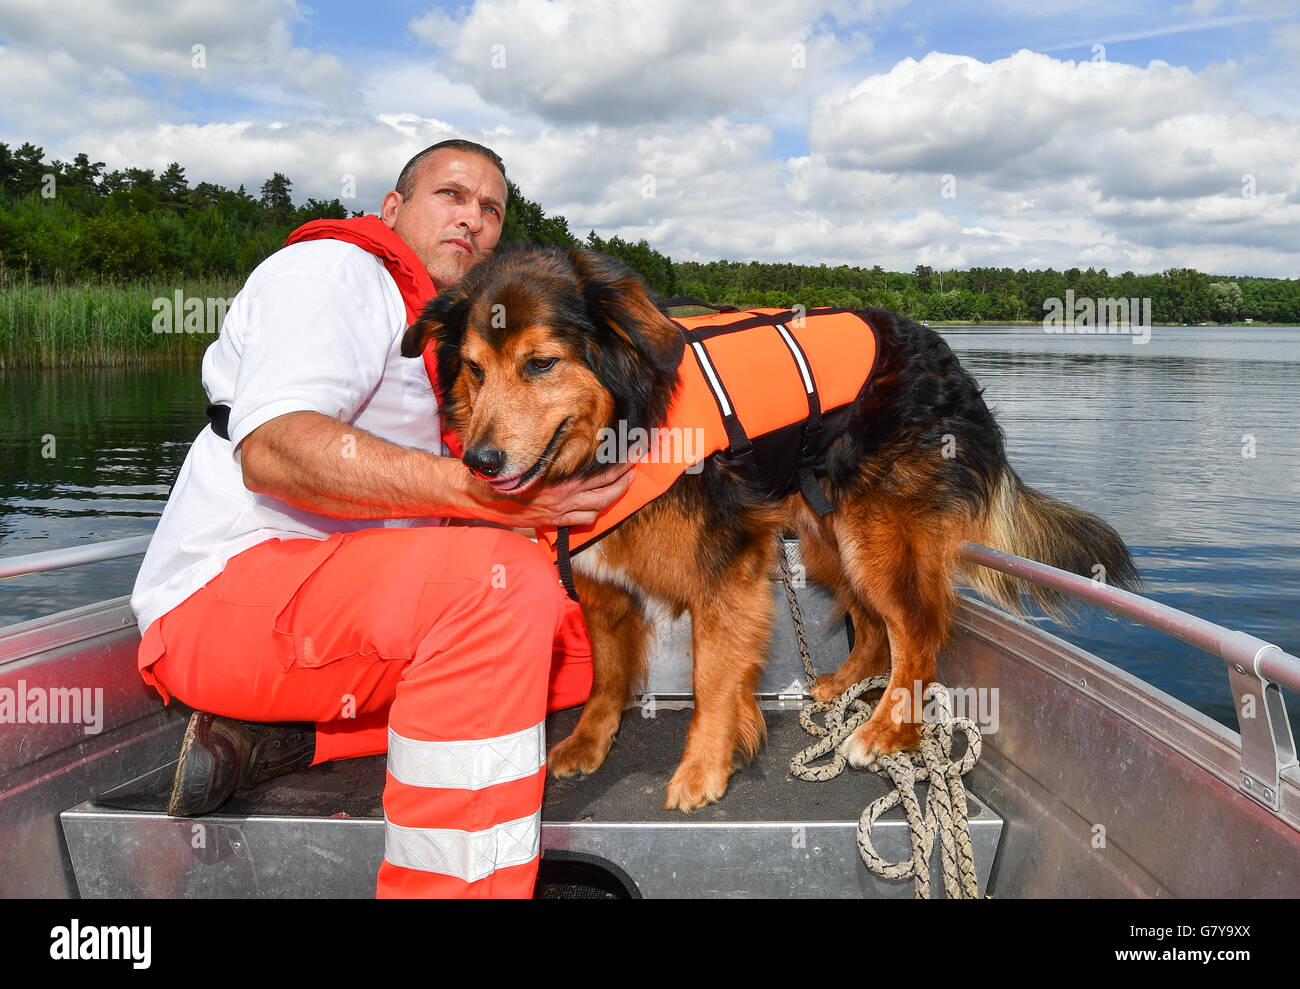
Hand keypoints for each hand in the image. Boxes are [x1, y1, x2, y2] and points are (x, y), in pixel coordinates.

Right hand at [467, 459, 636, 529]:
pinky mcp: (553, 522)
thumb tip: (572, 444)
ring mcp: (561, 512)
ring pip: (598, 507)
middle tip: (635, 469)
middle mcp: (565, 498)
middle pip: (606, 492)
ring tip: (624, 485)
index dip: (621, 465)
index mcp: (563, 482)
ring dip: (614, 496)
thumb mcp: (532, 461)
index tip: (632, 453)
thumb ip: (553, 458)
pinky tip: (599, 507)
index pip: (602, 473)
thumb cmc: (507, 474)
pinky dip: (594, 514)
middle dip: (624, 480)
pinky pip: (583, 521)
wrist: (484, 497)